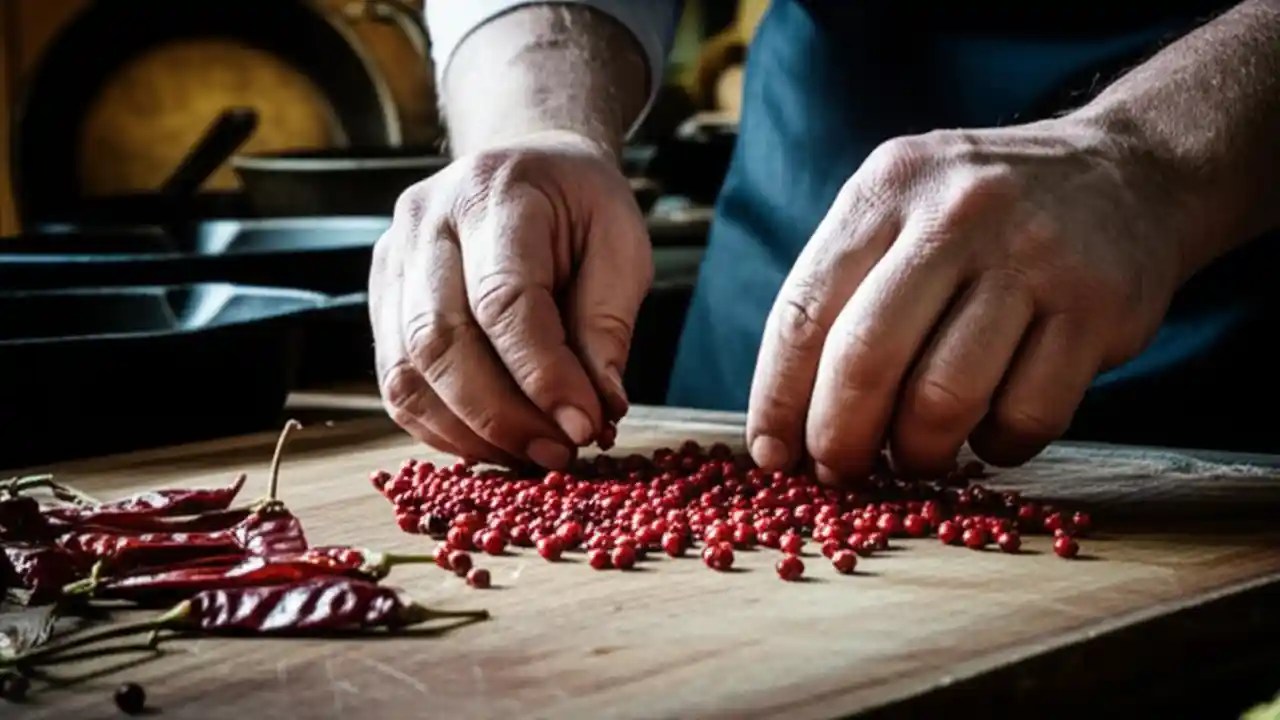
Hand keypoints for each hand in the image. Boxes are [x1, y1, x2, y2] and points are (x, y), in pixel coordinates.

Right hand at [370, 130, 652, 468]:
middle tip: (558, 453)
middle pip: (440, 340)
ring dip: (470, 432)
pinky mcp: (380, 302)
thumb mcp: (621, 245)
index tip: (583, 426)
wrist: (526, 168)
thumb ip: (608, 324)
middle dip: (502, 415)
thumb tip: (597, 411)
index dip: (542, 375)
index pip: (504, 300)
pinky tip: (492, 442)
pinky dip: (443, 428)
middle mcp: (425, 224)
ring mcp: (391, 262)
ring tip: (531, 455)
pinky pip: (397, 384)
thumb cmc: (579, 207)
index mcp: (493, 194)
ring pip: (407, 371)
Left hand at [746, 118, 1186, 480]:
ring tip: (914, 456)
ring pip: (942, 400)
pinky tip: (989, 429)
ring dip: (916, 454)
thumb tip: (785, 427)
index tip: (770, 456)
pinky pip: (1025, 416)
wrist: (1124, 173)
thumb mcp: (900, 212)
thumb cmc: (981, 218)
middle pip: (864, 360)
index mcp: (887, 190)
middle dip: (839, 439)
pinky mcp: (1097, 310)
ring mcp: (1032, 259)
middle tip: (839, 472)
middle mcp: (956, 215)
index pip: (803, 312)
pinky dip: (996, 446)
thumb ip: (843, 296)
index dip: (777, 398)